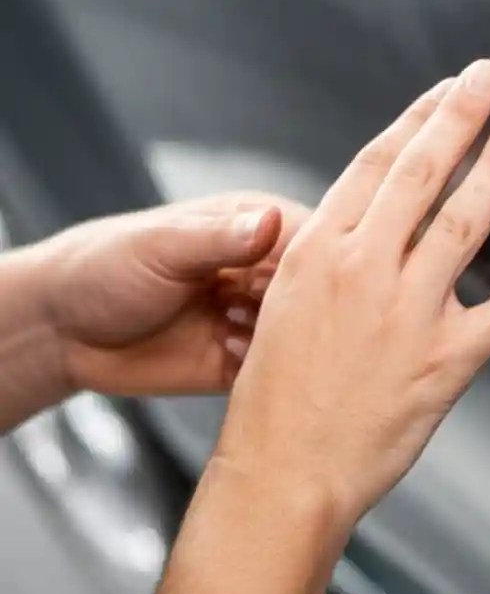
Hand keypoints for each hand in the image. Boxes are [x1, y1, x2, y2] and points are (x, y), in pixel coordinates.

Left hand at [38, 191, 308, 395]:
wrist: (60, 330)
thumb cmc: (103, 267)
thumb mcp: (161, 245)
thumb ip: (221, 237)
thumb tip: (274, 221)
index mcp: (258, 228)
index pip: (320, 240)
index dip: (326, 260)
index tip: (302, 277)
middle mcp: (267, 273)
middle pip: (324, 291)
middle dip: (303, 304)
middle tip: (257, 306)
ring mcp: (258, 320)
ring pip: (307, 335)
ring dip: (281, 338)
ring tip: (232, 328)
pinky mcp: (246, 364)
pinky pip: (280, 373)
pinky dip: (265, 370)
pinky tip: (229, 354)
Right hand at [213, 60, 489, 530]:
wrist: (281, 471)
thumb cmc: (279, 397)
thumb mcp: (286, 304)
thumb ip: (331, 254)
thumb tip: (369, 216)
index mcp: (320, 251)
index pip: (376, 165)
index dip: (417, 119)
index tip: (443, 90)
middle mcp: (363, 270)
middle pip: (421, 173)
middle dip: (461, 116)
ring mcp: (407, 313)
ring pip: (465, 221)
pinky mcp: (445, 359)